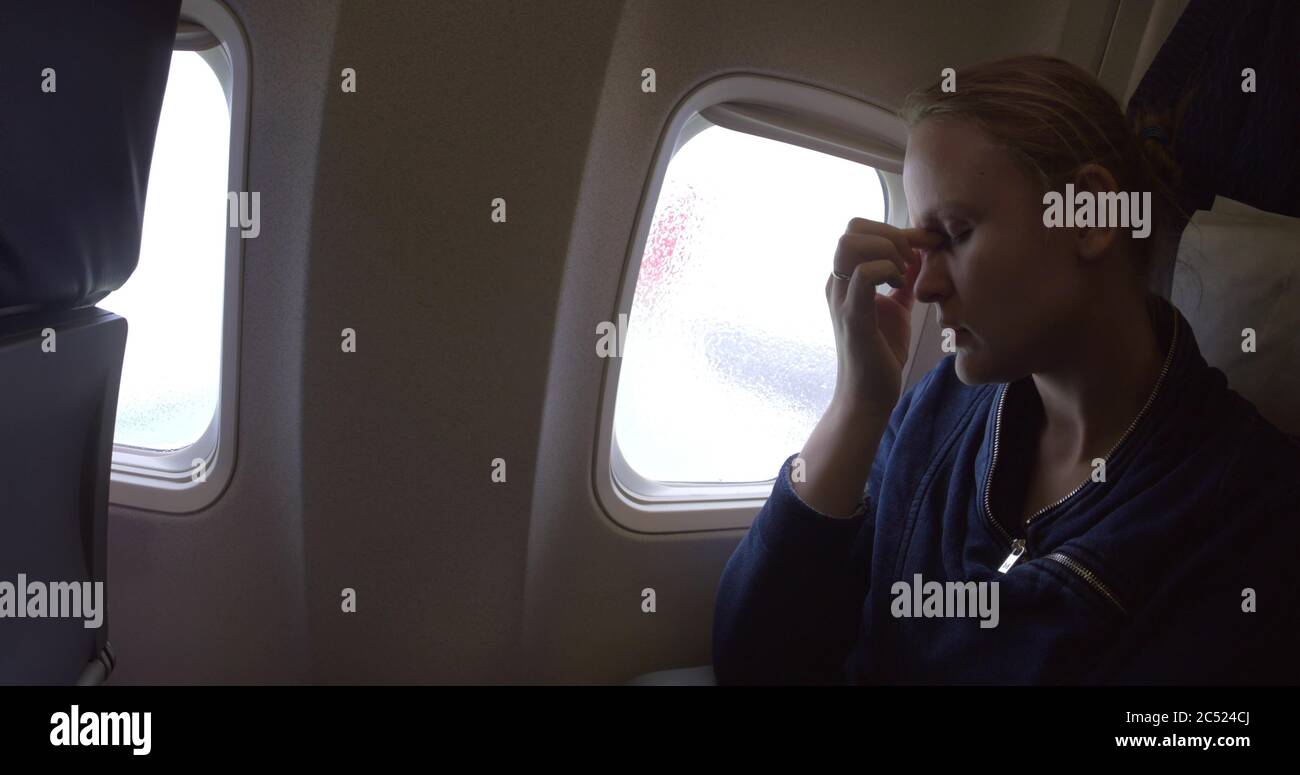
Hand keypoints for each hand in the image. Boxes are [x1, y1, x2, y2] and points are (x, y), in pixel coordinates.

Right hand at [825, 218, 942, 415]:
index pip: (861, 229)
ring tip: (902, 273)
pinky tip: (899, 287)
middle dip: (890, 234)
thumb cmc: (881, 354)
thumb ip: (902, 282)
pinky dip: (887, 270)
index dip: (897, 229)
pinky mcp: (853, 315)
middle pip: (852, 227)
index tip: (927, 243)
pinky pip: (864, 274)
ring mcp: (841, 298)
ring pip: (851, 242)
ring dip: (886, 249)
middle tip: (910, 260)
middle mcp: (837, 283)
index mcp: (845, 279)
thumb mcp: (896, 309)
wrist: (868, 396)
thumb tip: (919, 255)